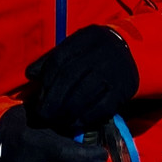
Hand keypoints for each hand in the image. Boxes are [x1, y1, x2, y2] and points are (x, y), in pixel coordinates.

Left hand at [24, 25, 138, 131]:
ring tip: (56, 121)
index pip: (59, 60)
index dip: (46, 80)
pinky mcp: (123, 90)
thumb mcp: (75, 47)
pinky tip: (74, 123)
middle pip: (69, 78)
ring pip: (84, 94)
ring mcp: (112, 72)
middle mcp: (99, 53)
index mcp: (85, 38)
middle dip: (53, 99)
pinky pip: (101, 108)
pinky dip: (84, 118)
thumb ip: (52, 59)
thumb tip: (30, 74)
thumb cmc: (94, 53)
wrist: (131, 53)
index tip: (39, 97)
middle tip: (43, 115)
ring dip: (66, 112)